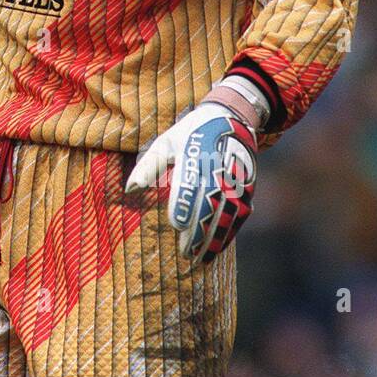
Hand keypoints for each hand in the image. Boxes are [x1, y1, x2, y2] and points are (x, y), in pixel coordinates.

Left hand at [125, 102, 256, 266]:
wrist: (231, 118)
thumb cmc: (189, 132)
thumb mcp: (165, 142)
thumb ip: (148, 166)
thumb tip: (130, 189)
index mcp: (196, 155)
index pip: (191, 184)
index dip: (185, 204)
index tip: (176, 225)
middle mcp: (219, 169)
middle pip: (210, 204)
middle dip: (198, 230)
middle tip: (185, 253)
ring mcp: (236, 179)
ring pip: (227, 214)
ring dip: (215, 237)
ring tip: (200, 258)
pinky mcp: (247, 187)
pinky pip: (240, 214)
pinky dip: (230, 233)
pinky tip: (218, 247)